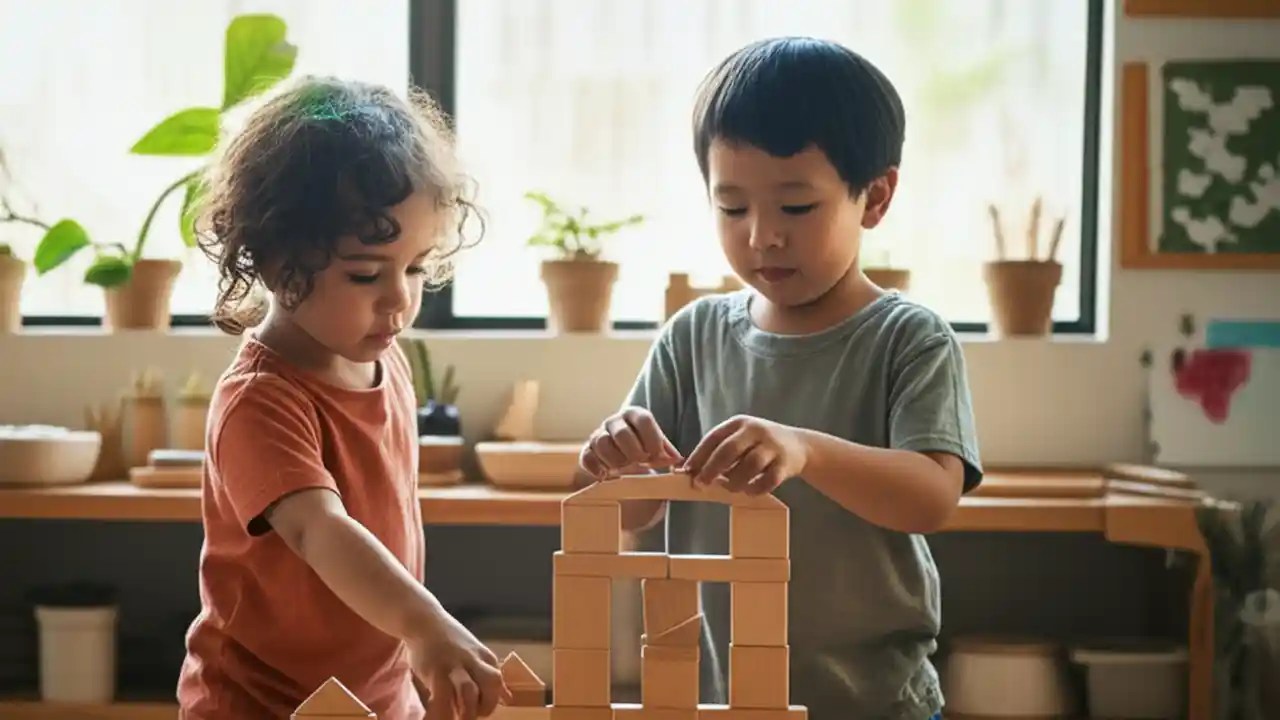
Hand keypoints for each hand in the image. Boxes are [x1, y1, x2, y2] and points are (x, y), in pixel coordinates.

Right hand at [408, 611, 509, 719]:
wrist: (424, 621)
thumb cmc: (449, 641)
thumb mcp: (475, 655)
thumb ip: (488, 675)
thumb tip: (507, 697)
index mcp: (486, 657)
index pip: (498, 682)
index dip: (491, 701)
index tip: (480, 709)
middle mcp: (473, 660)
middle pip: (492, 683)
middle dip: (487, 705)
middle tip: (475, 714)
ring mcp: (454, 665)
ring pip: (469, 691)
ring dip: (467, 711)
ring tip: (460, 718)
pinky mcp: (435, 672)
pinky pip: (443, 698)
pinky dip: (444, 712)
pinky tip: (441, 716)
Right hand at [580, 407, 682, 479]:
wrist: (624, 460)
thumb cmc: (644, 450)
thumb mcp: (657, 449)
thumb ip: (666, 452)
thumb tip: (676, 459)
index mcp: (634, 415)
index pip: (644, 419)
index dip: (653, 439)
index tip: (658, 456)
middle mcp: (615, 421)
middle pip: (622, 433)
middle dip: (634, 452)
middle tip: (641, 462)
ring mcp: (599, 434)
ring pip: (602, 443)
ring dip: (616, 460)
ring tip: (625, 468)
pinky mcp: (588, 450)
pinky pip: (586, 456)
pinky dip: (596, 467)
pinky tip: (606, 476)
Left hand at [681, 415, 807, 495]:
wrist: (800, 446)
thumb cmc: (760, 446)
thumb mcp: (741, 440)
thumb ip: (719, 452)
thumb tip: (690, 472)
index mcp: (739, 423)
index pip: (714, 438)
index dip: (698, 455)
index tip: (686, 471)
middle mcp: (756, 431)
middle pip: (730, 450)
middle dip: (712, 468)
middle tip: (701, 484)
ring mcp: (772, 446)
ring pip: (750, 465)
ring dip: (735, 481)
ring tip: (730, 488)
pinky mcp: (786, 463)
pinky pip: (768, 480)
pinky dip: (755, 489)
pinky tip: (749, 491)